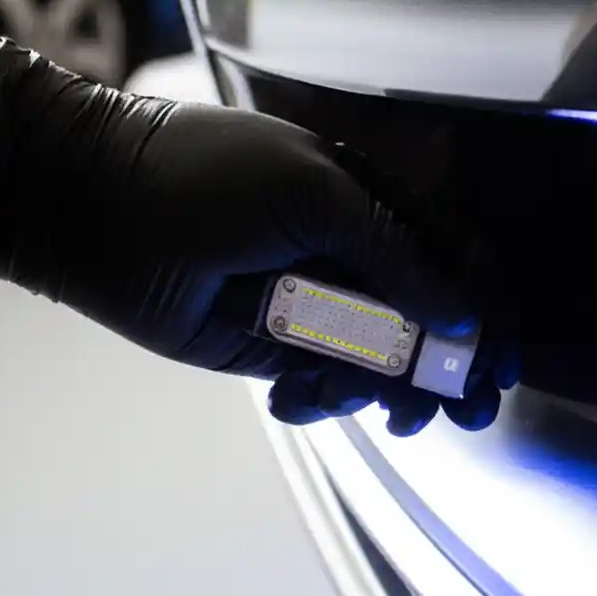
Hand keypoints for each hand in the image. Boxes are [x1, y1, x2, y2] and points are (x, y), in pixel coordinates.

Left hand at [0, 42, 511, 434]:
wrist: (100, 212)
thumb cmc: (208, 180)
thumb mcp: (316, 194)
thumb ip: (396, 253)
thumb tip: (463, 315)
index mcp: (370, 207)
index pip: (450, 264)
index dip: (481, 316)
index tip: (496, 365)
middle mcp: (350, 259)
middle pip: (426, 326)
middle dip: (449, 374)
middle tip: (463, 414)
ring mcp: (314, 307)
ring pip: (378, 366)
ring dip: (388, 395)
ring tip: (384, 414)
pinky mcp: (275, 350)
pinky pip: (322, 388)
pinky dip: (320, 403)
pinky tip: (294, 399)